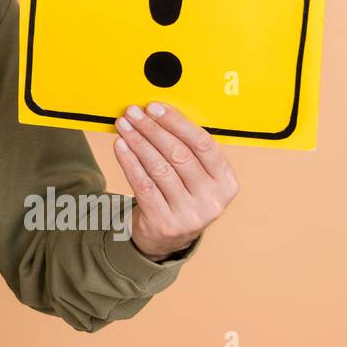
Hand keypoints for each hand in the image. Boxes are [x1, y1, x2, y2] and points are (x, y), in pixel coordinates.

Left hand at [112, 101, 238, 259]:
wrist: (167, 238)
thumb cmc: (180, 195)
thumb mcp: (197, 177)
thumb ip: (187, 149)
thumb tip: (158, 113)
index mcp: (226, 182)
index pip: (204, 144)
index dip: (177, 122)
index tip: (155, 107)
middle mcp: (212, 200)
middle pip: (179, 155)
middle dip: (152, 129)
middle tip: (134, 113)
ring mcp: (190, 214)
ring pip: (159, 168)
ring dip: (138, 142)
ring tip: (124, 126)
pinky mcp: (165, 223)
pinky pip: (143, 185)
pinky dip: (129, 162)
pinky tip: (120, 146)